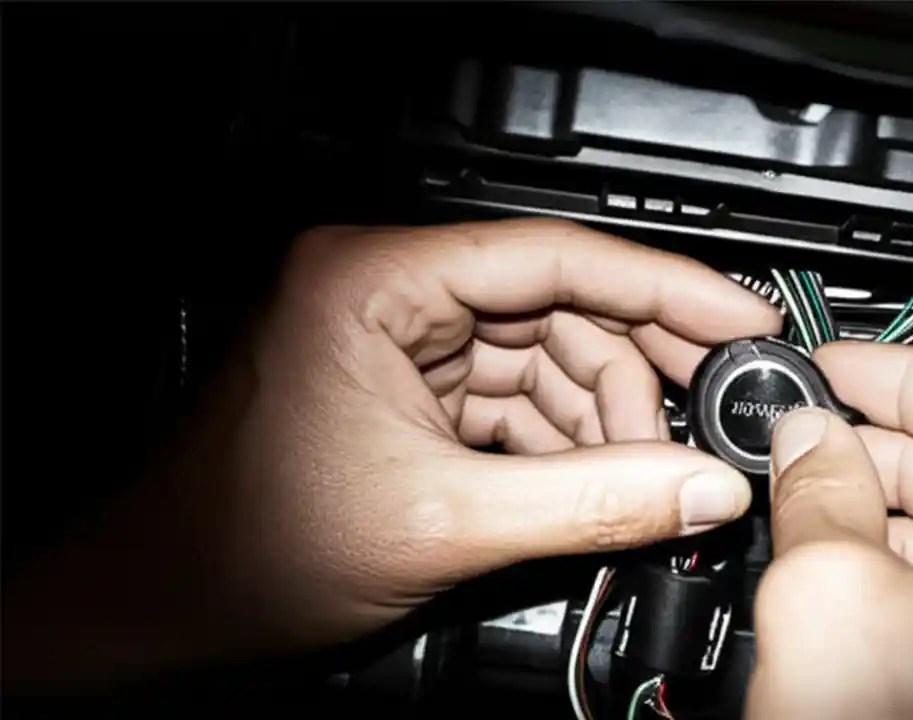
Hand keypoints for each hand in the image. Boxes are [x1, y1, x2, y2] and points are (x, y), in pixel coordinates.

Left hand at [6, 219, 778, 689]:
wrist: (171, 600)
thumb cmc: (248, 545)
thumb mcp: (444, 522)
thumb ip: (589, 503)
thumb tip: (697, 488)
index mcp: (377, 282)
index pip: (553, 255)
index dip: (661, 286)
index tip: (737, 314)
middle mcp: (392, 294)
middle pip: (559, 306)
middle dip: (638, 369)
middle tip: (713, 410)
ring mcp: (403, 343)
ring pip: (545, 358)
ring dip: (605, 417)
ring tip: (653, 471)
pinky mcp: (412, 391)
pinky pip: (515, 400)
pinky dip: (565, 443)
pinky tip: (603, 480)